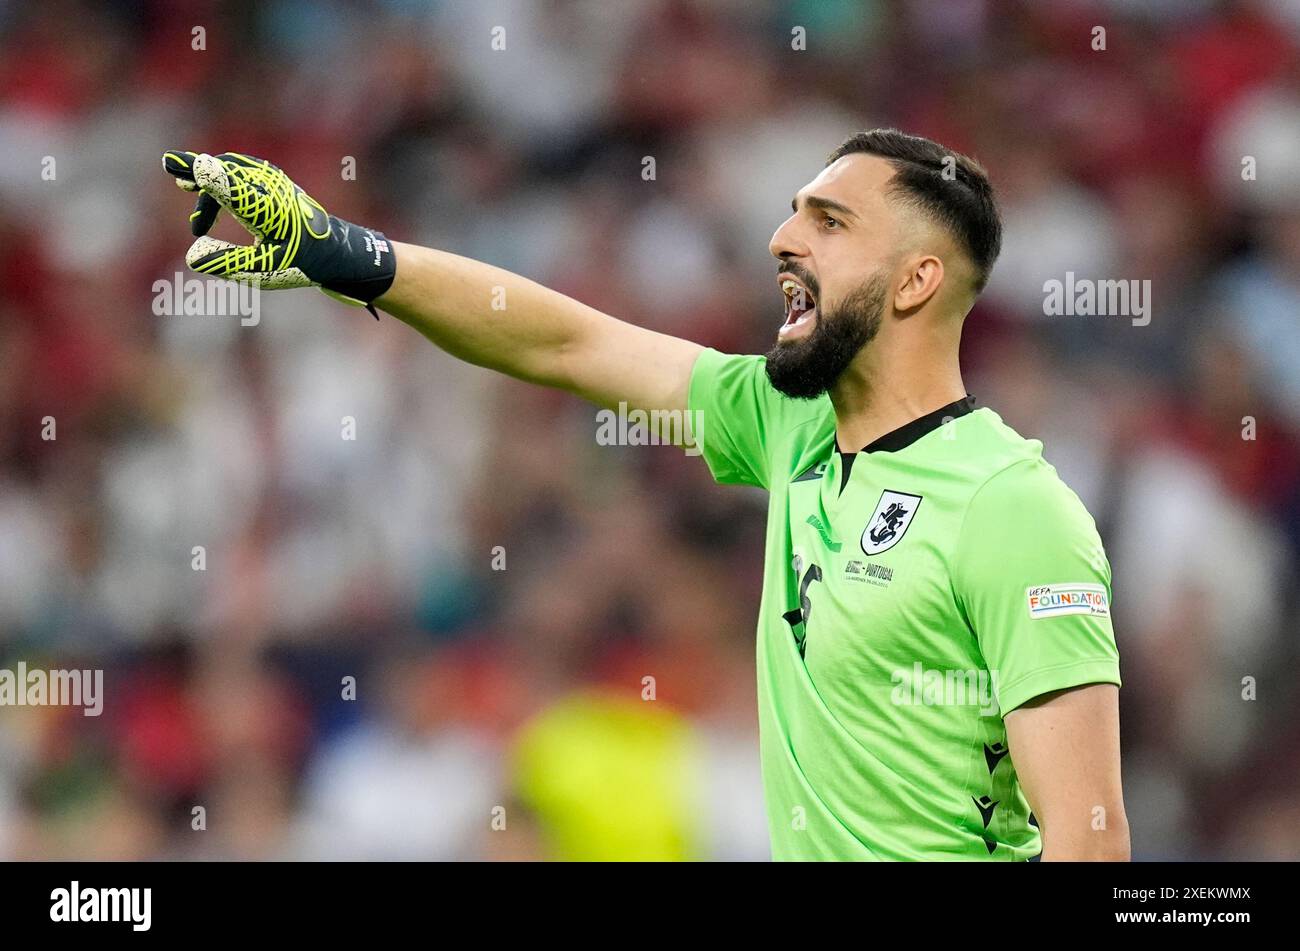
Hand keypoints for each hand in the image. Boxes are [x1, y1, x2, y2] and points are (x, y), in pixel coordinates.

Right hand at [161, 150, 395, 314]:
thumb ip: (229, 263)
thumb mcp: (266, 271)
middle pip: (226, 171)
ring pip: (231, 168)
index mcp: (268, 211)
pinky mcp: (271, 181)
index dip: (204, 174)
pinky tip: (200, 187)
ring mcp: (272, 181)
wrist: (333, 250)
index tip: (178, 163)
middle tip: (170, 169)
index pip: (231, 187)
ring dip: (208, 178)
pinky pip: (238, 170)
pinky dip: (218, 177)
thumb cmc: (300, 264)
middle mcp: (270, 189)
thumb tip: (193, 256)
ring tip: (182, 185)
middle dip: (198, 171)